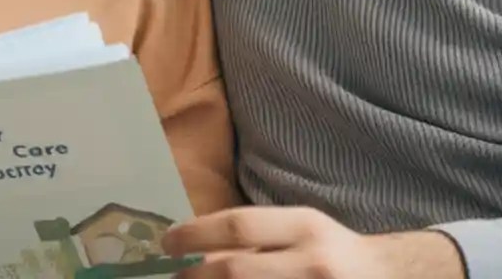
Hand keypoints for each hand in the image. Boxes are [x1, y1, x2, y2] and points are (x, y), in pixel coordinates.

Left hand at [162, 207, 464, 278]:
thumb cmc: (334, 253)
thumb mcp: (301, 232)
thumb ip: (256, 240)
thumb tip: (196, 253)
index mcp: (307, 228)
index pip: (238, 227)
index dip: (195, 234)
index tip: (166, 242)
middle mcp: (313, 265)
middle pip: (235, 272)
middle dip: (195, 277)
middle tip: (175, 278)